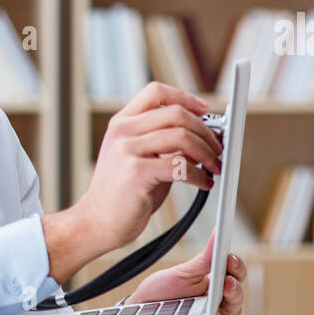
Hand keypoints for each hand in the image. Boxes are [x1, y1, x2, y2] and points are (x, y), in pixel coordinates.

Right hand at [42, 83, 222, 281]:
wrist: (96, 221)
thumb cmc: (121, 193)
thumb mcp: (138, 157)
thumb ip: (163, 142)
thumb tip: (201, 135)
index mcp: (122, 123)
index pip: (156, 93)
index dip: (185, 98)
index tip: (204, 110)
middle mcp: (123, 131)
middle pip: (176, 114)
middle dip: (205, 131)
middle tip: (218, 147)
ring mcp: (127, 150)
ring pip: (182, 137)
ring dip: (207, 153)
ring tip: (215, 167)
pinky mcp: (136, 172)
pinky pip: (180, 166)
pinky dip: (200, 175)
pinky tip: (203, 183)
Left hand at [120, 229, 245, 314]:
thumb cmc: (160, 295)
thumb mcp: (181, 275)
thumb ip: (202, 260)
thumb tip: (217, 234)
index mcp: (216, 286)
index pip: (236, 276)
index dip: (237, 267)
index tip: (230, 258)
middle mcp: (219, 307)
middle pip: (237, 300)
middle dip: (234, 291)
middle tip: (226, 283)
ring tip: (209, 312)